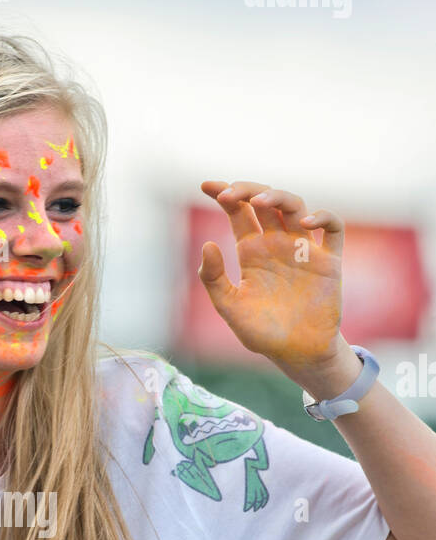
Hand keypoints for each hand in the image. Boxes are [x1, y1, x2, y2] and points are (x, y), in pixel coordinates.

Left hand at [198, 180, 345, 377]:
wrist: (298, 354)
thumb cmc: (263, 333)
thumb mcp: (230, 308)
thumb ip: (214, 280)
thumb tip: (207, 245)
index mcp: (252, 251)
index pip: (238, 212)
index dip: (224, 194)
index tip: (206, 185)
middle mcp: (277, 244)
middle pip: (265, 201)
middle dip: (248, 189)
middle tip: (230, 192)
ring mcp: (304, 249)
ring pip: (295, 206)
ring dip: (278, 196)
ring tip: (260, 201)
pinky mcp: (329, 261)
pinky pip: (333, 229)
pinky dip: (323, 218)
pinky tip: (305, 223)